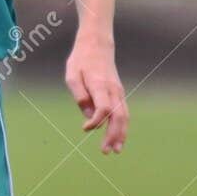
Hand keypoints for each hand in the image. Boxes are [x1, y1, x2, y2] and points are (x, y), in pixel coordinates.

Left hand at [65, 40, 128, 154]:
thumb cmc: (81, 60)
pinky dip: (123, 126)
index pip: (103, 108)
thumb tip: (88, 115)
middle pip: (118, 116)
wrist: (97, 44)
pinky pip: (124, 112)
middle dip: (113, 135)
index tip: (84, 128)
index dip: (96, 122)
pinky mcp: (119, 93)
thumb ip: (79, 95)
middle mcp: (113, 90)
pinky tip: (118, 138)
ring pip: (124, 116)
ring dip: (121, 134)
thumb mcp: (72, 74)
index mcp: (99, 85)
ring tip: (115, 150)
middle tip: (105, 151)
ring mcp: (118, 91)